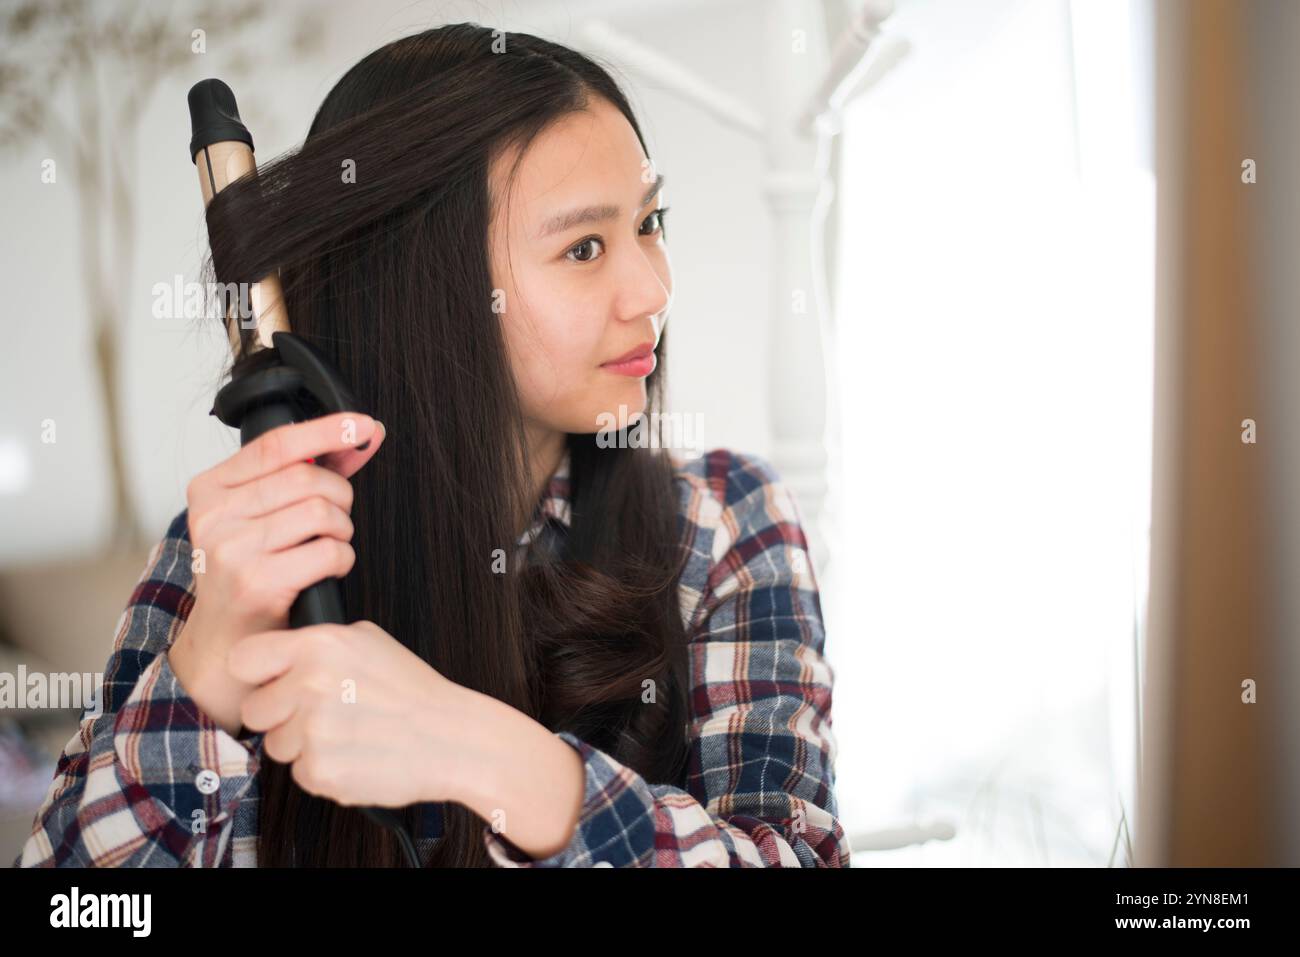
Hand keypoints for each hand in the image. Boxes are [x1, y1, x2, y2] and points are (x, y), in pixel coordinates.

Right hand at [169, 412, 385, 735]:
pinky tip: (328, 569)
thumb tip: (360, 435)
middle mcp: (213, 516)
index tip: (363, 425)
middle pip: (308, 479)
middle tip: (337, 518)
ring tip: (330, 545)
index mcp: (209, 489)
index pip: (276, 443)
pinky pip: (328, 551)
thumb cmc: (248, 574)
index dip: (327, 430)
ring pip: (322, 513)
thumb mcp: (260, 516)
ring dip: (342, 530)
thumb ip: (302, 472)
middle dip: (340, 496)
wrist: (224, 645)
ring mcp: (231, 549)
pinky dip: (342, 559)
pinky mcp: (256, 582)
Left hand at [228, 620, 482, 808]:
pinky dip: (323, 769)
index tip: (269, 682)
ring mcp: (312, 730)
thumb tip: (283, 650)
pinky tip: (354, 754)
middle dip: (281, 715)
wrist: (452, 737)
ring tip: (345, 735)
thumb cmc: (414, 691)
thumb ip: (319, 643)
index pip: (243, 660)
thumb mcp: (369, 640)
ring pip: (275, 746)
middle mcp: (310, 684)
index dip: (256, 674)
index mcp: (319, 645)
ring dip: (302, 745)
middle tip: (318, 714)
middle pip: (254, 710)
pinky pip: (299, 773)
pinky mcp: (320, 770)